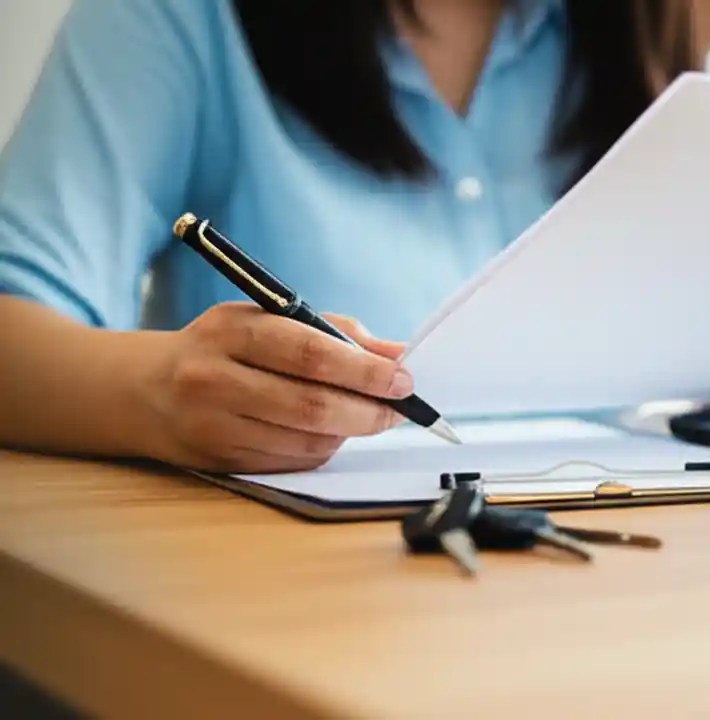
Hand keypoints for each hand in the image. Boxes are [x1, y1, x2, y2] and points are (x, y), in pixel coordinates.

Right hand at [136, 302, 412, 472]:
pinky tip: (330, 433)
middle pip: (311, 405)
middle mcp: (214, 378)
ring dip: (349, 432)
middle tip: (397, 409)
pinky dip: (322, 449)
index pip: (310, 353)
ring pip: (304, 440)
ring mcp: (211, 425)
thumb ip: (335, 332)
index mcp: (230, 331)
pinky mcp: (217, 461)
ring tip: (368, 418)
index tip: (402, 379)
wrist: (143, 389)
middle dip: (368, 410)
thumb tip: (398, 354)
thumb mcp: (269, 319)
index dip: (364, 371)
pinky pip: (289, 462)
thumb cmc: (224, 347)